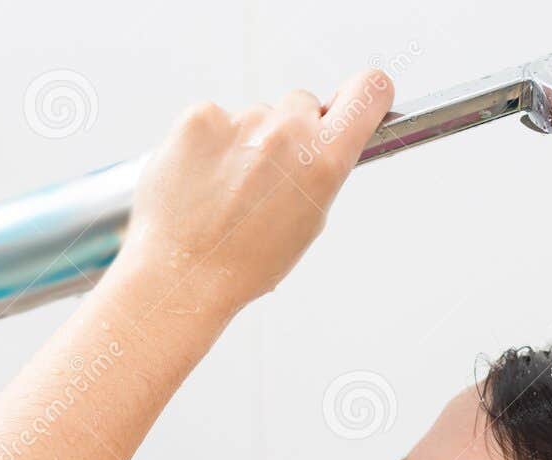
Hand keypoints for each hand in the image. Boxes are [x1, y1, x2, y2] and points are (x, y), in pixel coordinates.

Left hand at [112, 68, 394, 317]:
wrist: (183, 277)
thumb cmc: (244, 263)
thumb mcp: (307, 223)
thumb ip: (321, 170)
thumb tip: (326, 139)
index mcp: (323, 160)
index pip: (368, 91)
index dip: (364, 96)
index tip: (353, 104)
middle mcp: (286, 133)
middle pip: (300, 104)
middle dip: (289, 133)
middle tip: (266, 177)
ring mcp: (240, 122)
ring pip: (253, 117)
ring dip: (244, 143)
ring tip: (224, 192)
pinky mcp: (199, 119)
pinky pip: (213, 120)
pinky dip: (208, 144)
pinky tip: (200, 181)